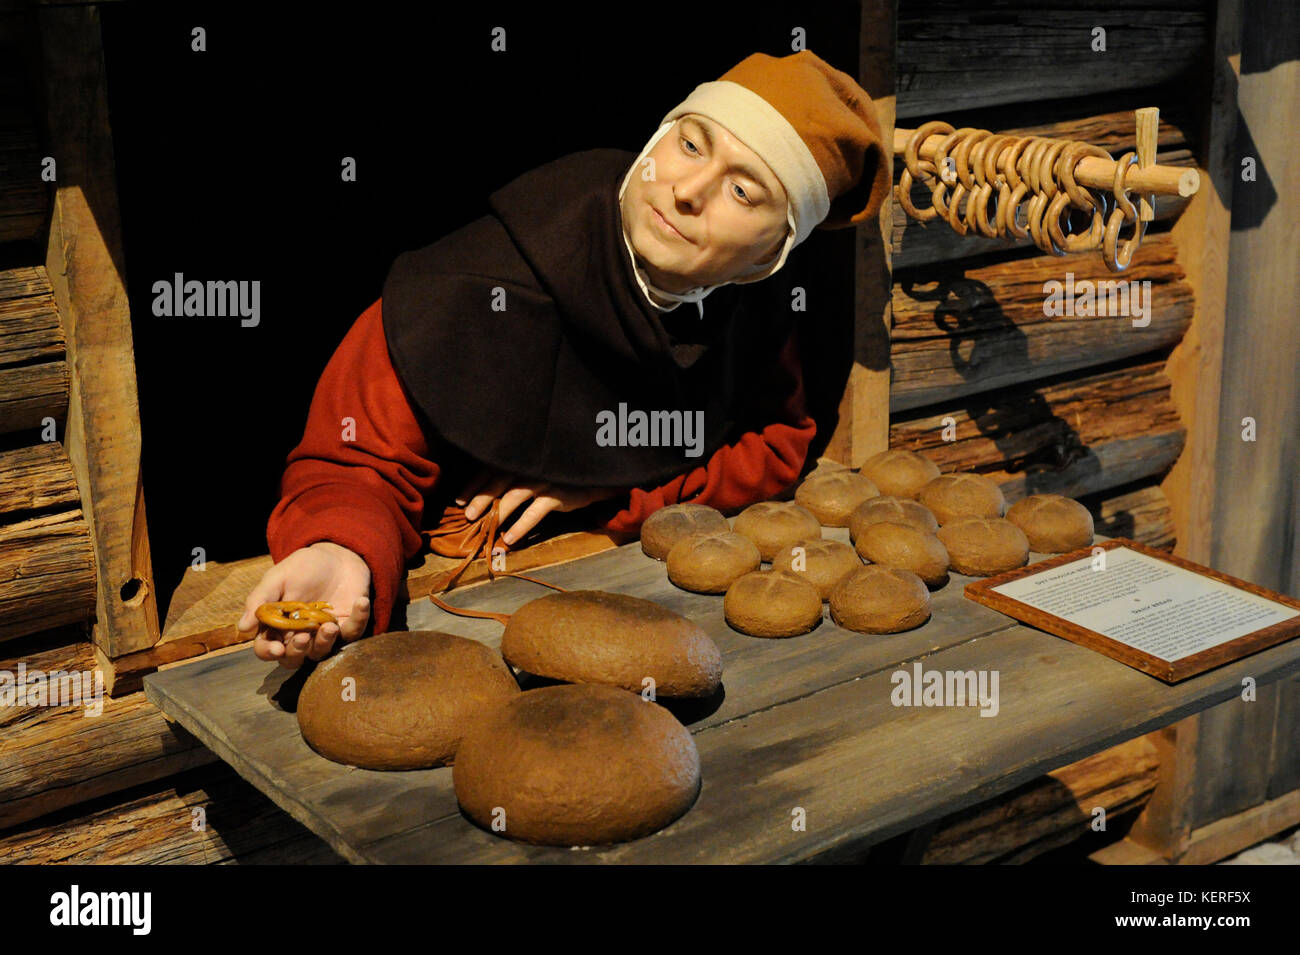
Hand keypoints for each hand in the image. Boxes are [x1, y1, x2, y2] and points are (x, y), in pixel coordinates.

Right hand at [237, 541, 372, 669]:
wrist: (336, 555)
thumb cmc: (302, 567)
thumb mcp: (278, 578)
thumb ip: (261, 600)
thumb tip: (243, 628)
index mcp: (276, 625)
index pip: (266, 648)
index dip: (268, 652)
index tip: (275, 648)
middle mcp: (298, 635)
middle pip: (292, 658)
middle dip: (296, 652)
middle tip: (302, 636)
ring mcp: (323, 634)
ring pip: (321, 652)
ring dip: (325, 642)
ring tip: (328, 625)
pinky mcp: (348, 627)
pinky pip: (353, 632)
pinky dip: (358, 619)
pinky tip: (359, 602)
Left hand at [455, 467, 625, 544]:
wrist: (591, 474)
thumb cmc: (555, 473)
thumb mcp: (533, 471)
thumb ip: (512, 477)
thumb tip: (483, 497)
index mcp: (518, 459)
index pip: (490, 470)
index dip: (473, 485)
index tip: (458, 501)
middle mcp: (528, 466)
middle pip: (498, 481)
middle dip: (480, 498)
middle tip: (467, 515)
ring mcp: (543, 479)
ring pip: (514, 496)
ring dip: (499, 513)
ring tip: (487, 529)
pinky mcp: (557, 495)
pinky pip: (534, 513)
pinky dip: (520, 527)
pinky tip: (510, 539)